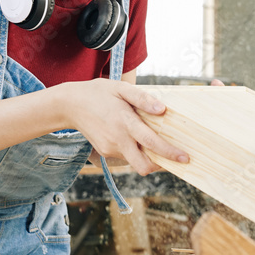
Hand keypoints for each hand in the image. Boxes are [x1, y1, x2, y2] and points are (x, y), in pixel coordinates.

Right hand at [63, 79, 188, 175]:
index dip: (169, 153)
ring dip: (148, 156)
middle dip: (160, 166)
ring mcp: (110, 148)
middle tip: (174, 158)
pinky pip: (126, 155)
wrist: (69, 105)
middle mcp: (118, 140)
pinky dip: (135, 150)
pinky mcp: (104, 152)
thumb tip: (163, 109)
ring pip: (135, 161)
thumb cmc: (99, 93)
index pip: (151, 143)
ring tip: (155, 141)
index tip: (185, 158)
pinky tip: (134, 137)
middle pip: (143, 165)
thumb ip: (143, 98)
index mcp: (125, 123)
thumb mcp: (121, 88)